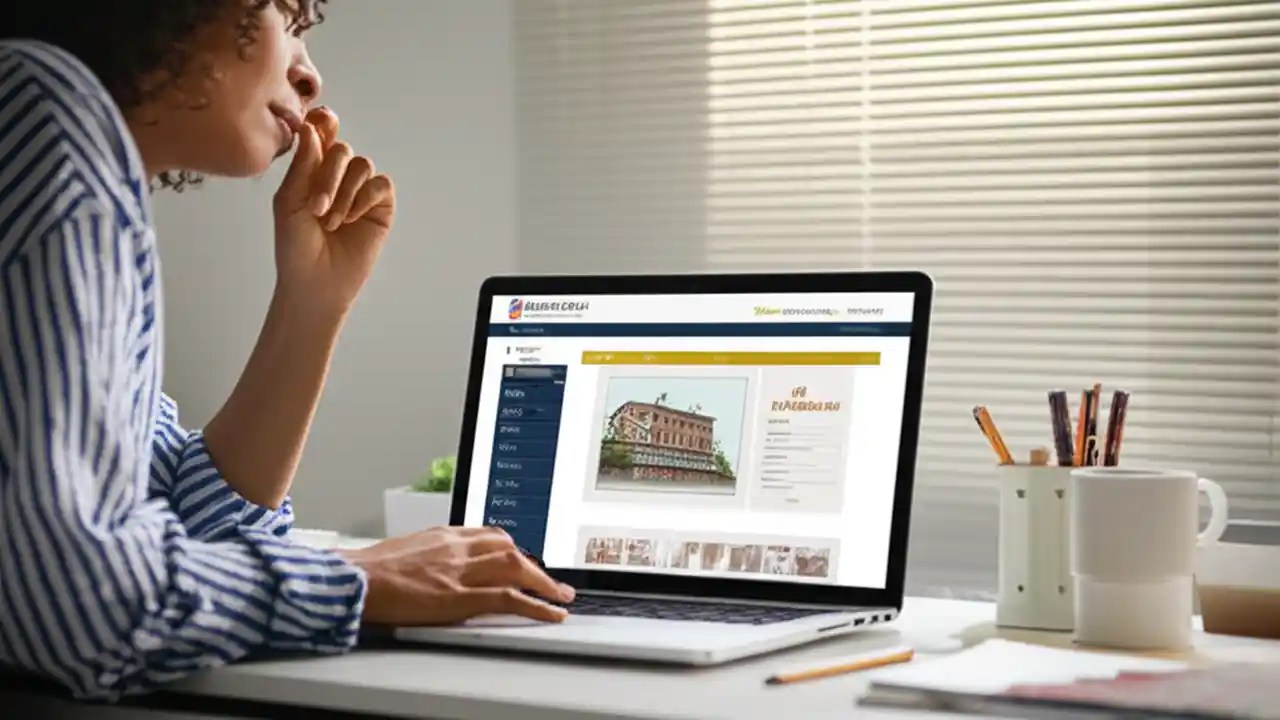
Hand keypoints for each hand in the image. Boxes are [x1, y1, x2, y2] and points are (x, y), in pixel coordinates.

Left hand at [273, 107, 395, 314]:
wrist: (315, 282)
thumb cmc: (295, 246)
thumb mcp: (289, 201)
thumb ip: (303, 164)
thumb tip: (313, 127)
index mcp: (311, 169)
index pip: (322, 134)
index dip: (323, 122)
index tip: (319, 121)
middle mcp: (338, 175)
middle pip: (341, 149)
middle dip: (328, 175)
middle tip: (316, 208)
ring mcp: (360, 190)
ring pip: (362, 165)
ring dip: (344, 192)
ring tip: (331, 221)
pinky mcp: (380, 207)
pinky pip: (380, 184)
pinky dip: (364, 198)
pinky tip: (351, 219)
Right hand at [339, 527, 575, 625]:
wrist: (352, 580)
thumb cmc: (369, 571)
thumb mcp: (404, 551)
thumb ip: (429, 554)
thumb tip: (438, 565)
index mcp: (443, 535)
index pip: (490, 535)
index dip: (512, 550)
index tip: (524, 560)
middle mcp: (456, 547)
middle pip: (508, 548)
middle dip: (534, 565)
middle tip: (551, 582)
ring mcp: (459, 571)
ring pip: (515, 567)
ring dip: (544, 583)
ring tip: (561, 597)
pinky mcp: (458, 598)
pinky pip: (507, 598)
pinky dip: (535, 606)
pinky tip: (550, 614)